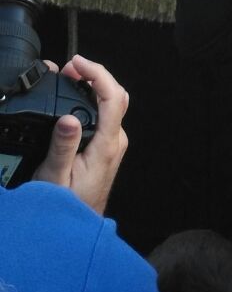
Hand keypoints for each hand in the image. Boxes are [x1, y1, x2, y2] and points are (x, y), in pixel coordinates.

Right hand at [33, 55, 128, 214]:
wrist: (75, 228)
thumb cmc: (66, 207)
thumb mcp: (55, 179)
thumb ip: (63, 148)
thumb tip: (69, 119)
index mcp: (106, 145)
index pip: (112, 98)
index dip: (97, 73)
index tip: (77, 63)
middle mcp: (115, 141)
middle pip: (115, 95)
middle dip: (95, 73)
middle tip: (70, 67)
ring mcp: (113, 143)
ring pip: (112, 102)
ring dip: (94, 84)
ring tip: (71, 76)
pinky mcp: (107, 146)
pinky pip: (106, 113)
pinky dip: (92, 98)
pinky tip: (77, 95)